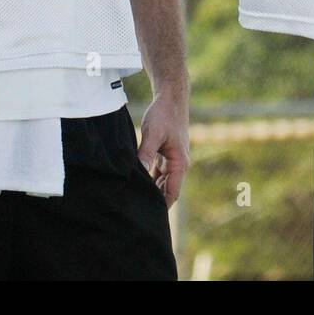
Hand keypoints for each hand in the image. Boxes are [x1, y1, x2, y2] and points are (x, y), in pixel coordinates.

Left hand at [137, 92, 190, 206]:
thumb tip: (139, 173)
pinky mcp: (166, 154)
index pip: (172, 193)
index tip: (148, 216)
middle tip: (136, 211)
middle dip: (155, 201)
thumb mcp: (153, 134)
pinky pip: (158, 172)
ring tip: (134, 200)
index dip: (161, 206)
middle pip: (167, 190)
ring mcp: (173, 160)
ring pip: (162, 182)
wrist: (171, 98)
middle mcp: (178, 165)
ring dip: (151, 190)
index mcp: (179, 163)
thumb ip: (146, 154)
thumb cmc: (163, 115)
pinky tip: (137, 183)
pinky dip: (150, 179)